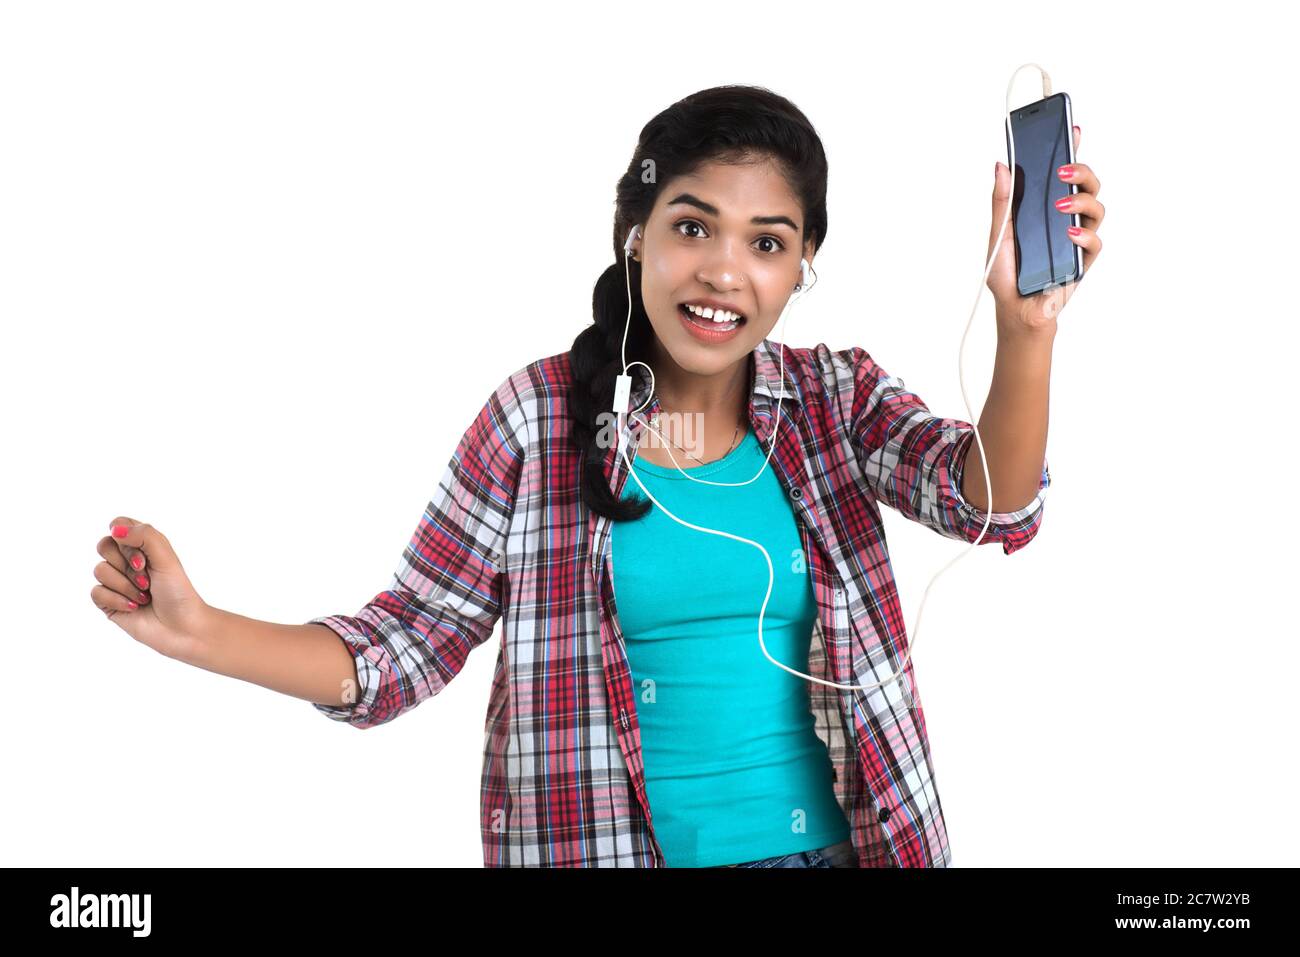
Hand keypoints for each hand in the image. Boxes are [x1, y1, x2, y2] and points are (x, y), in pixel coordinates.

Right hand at [91, 517, 211, 662]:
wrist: (181, 627)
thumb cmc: (178, 591)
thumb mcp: (166, 557)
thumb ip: (144, 536)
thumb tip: (114, 529)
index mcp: (142, 546)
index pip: (118, 525)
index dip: (126, 539)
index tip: (143, 556)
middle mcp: (126, 561)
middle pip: (104, 545)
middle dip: (127, 564)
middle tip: (147, 578)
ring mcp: (116, 581)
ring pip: (100, 570)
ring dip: (126, 585)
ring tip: (145, 596)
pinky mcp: (107, 602)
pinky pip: (97, 592)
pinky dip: (118, 600)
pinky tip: (134, 607)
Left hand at [986, 124, 1103, 335]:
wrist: (1014, 310)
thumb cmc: (1006, 274)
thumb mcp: (998, 234)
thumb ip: (1002, 201)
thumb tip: (1001, 165)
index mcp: (1045, 208)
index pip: (1062, 174)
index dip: (1071, 150)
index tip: (1071, 129)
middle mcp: (1065, 219)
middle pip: (1087, 185)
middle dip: (1081, 171)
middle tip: (1063, 170)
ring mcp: (1077, 238)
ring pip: (1097, 208)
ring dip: (1082, 201)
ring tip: (1061, 204)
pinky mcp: (1084, 261)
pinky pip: (1094, 242)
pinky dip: (1083, 236)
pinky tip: (1069, 234)